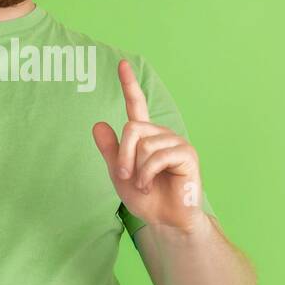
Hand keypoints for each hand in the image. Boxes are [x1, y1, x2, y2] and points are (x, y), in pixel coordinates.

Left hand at [92, 60, 206, 233]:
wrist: (166, 220)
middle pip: (131, 129)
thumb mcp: (119, 174)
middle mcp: (162, 134)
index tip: (122, 63)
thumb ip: (110, 150)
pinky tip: (152, 186)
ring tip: (144, 185)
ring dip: (136, 171)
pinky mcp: (187, 154)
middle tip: (126, 177)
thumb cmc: (146, 198)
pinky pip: (157, 157)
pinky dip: (147, 175)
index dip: (129, 85)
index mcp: (146, 136)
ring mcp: (176, 142)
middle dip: (122, 157)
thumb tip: (97, 123)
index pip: (137, 105)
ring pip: (143, 145)